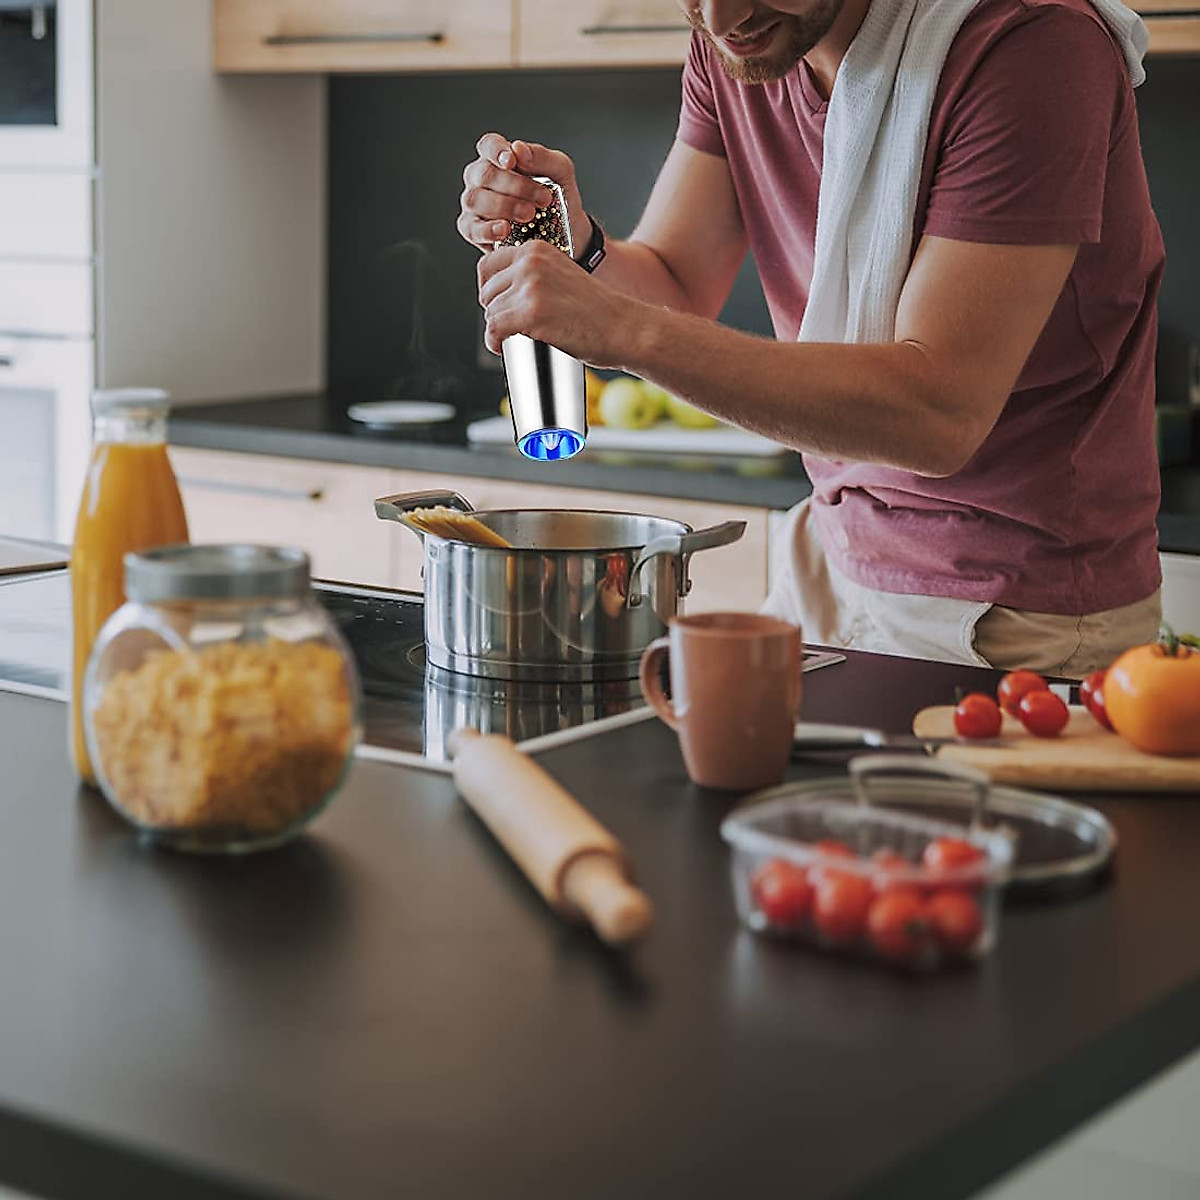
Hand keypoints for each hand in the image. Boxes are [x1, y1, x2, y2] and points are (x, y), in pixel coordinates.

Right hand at [458, 133, 589, 256]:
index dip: (496, 151)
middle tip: (543, 199)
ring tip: (530, 215)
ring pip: (475, 199)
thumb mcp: (560, 174)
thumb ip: (543, 157)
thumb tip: (519, 149)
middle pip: (484, 174)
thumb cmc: (557, 202)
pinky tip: (505, 229)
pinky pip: (472, 229)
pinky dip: (488, 229)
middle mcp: (480, 179)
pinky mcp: (473, 231)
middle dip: (515, 186)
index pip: (488, 145)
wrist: (564, 238)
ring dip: (504, 206)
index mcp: (498, 159)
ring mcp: (474, 205)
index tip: (511, 161)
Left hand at [478, 240, 637, 366]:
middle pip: (487, 292)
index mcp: (536, 249)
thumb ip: (534, 276)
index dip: (490, 292)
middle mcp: (530, 262)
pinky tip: (502, 347)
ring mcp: (530, 287)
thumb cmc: (598, 311)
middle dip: (496, 312)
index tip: (500, 307)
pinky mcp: (530, 313)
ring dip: (498, 329)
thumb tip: (498, 292)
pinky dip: (495, 342)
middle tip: (513, 328)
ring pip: (491, 313)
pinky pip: (494, 330)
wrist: (625, 329)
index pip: (488, 267)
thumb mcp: (562, 276)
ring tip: (517, 338)